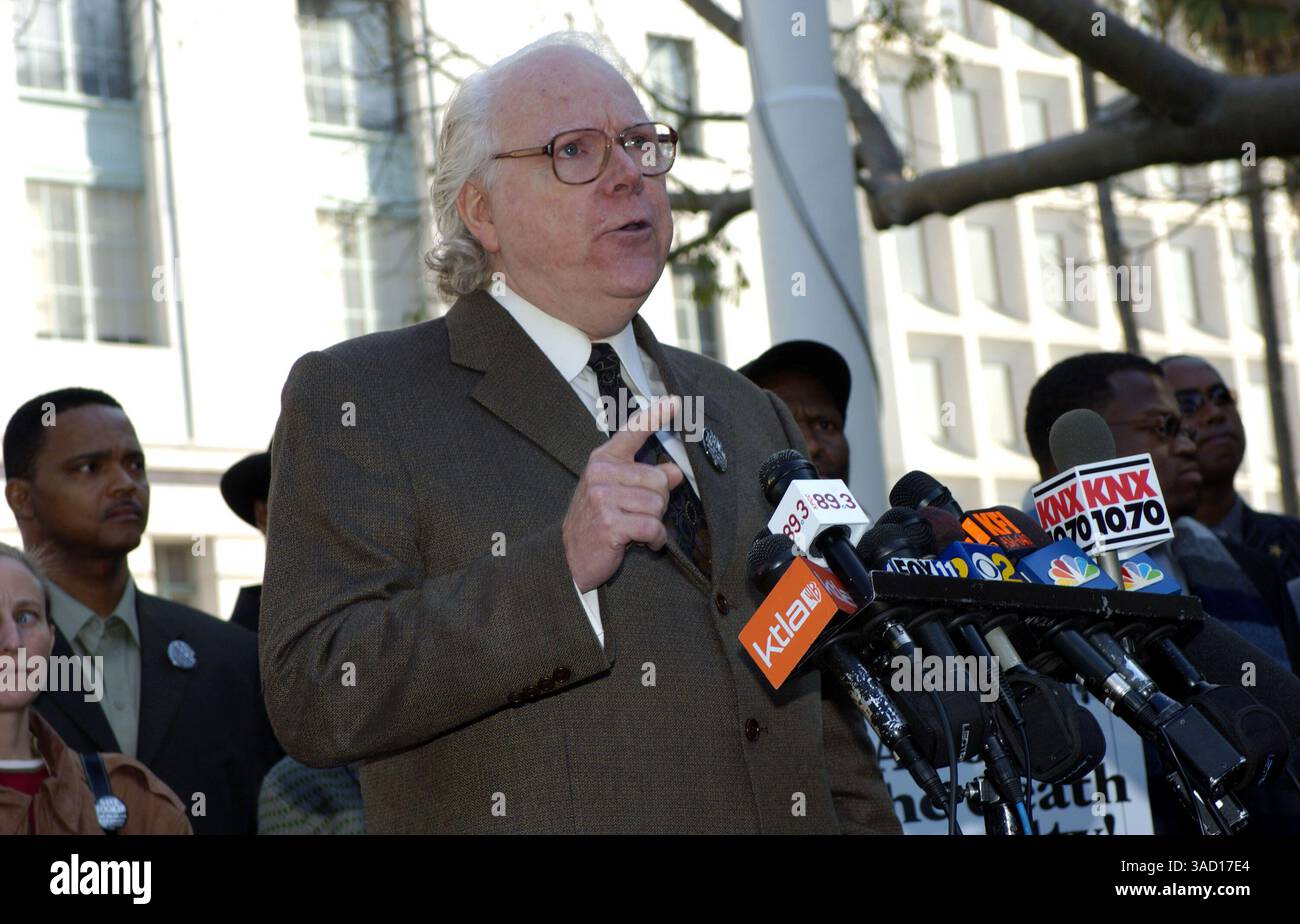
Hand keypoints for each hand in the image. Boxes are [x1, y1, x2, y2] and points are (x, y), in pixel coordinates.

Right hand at [563, 396, 684, 592]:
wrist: (569, 558)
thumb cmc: (596, 522)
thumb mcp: (619, 494)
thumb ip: (646, 479)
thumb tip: (674, 471)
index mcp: (603, 460)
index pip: (632, 432)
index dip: (655, 416)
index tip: (674, 401)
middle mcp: (601, 473)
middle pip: (658, 479)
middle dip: (658, 502)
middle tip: (639, 514)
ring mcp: (603, 498)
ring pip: (658, 504)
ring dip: (655, 522)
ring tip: (637, 529)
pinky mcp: (610, 523)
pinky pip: (652, 526)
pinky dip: (655, 539)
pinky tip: (644, 542)